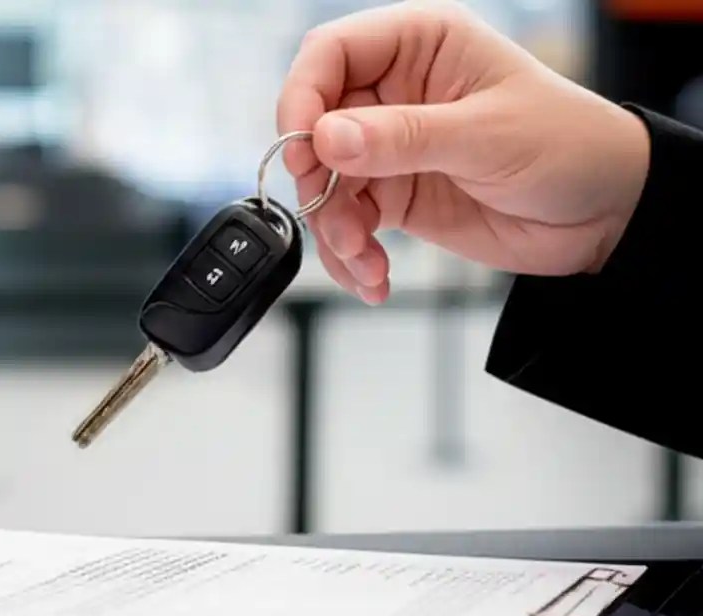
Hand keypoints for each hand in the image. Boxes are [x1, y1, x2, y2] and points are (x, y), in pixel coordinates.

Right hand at [277, 0, 650, 303]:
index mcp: (420, 45)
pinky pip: (347, 222)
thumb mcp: (486, 135)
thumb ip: (402, 137)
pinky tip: (373, 276)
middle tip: (333, 214)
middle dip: (317, 178)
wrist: (605, 213)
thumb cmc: (570, 145)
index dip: (304, 95)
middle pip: (315, 124)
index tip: (303, 147)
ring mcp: (390, 146)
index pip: (332, 54)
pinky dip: (351, 255)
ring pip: (324, 182)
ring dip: (334, 227)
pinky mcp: (393, 195)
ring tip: (364, 258)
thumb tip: (326, 138)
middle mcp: (395, 91)